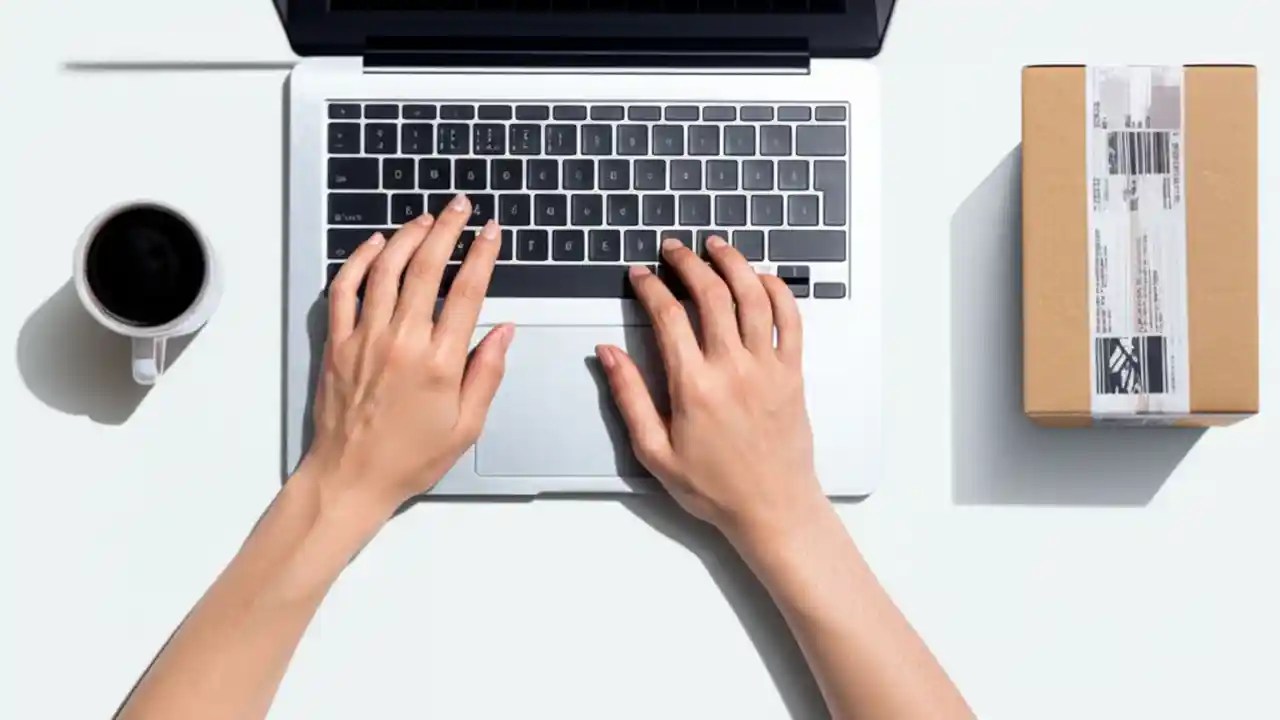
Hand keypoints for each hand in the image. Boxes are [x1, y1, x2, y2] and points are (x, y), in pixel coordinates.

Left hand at [301, 194, 512, 516]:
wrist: (350, 478)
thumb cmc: (410, 458)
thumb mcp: (466, 426)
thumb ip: (487, 374)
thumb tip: (503, 332)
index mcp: (438, 363)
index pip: (466, 293)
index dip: (481, 255)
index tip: (491, 232)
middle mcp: (400, 342)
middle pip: (425, 269)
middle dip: (446, 230)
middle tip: (460, 207)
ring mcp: (364, 338)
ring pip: (385, 270)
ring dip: (407, 237)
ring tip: (426, 220)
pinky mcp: (336, 343)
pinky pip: (344, 290)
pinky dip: (358, 261)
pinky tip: (376, 245)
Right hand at [596, 236, 825, 543]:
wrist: (772, 508)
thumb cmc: (713, 486)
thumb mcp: (654, 451)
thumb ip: (629, 397)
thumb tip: (608, 354)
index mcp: (694, 387)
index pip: (668, 317)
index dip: (650, 287)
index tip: (640, 274)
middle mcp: (732, 369)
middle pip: (711, 295)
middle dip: (688, 263)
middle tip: (673, 249)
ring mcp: (767, 368)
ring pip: (753, 297)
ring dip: (733, 264)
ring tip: (715, 247)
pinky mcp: (792, 373)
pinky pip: (790, 319)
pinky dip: (777, 290)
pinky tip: (761, 278)